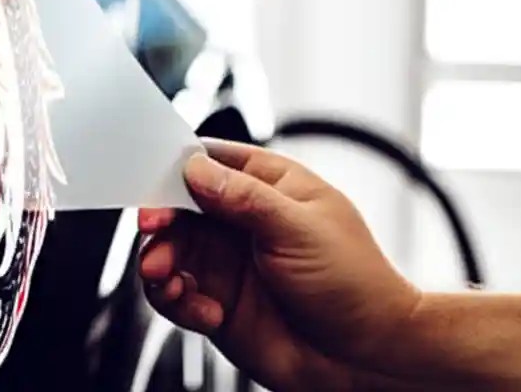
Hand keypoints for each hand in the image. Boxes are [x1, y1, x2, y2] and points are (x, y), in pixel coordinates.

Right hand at [138, 140, 422, 390]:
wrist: (366, 358)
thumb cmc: (356, 285)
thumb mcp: (300, 228)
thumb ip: (243, 197)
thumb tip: (196, 169)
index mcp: (270, 187)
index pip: (211, 162)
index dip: (177, 168)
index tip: (156, 183)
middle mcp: (243, 222)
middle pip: (179, 206)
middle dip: (160, 220)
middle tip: (154, 233)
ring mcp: (229, 264)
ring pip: (170, 251)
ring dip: (160, 264)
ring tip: (169, 281)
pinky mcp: (218, 303)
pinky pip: (176, 295)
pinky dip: (177, 302)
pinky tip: (205, 311)